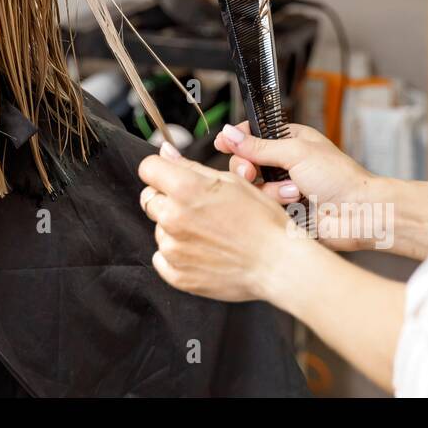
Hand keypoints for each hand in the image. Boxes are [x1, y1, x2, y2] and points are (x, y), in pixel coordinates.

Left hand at [138, 144, 310, 303]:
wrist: (279, 264)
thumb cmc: (262, 221)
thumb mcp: (231, 181)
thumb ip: (189, 166)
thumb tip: (165, 152)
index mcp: (184, 189)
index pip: (148, 168)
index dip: (160, 170)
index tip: (171, 176)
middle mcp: (172, 218)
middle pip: (149, 198)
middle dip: (167, 198)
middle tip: (196, 207)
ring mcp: (172, 249)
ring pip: (159, 228)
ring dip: (175, 227)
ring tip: (208, 233)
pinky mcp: (176, 274)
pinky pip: (162, 257)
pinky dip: (177, 254)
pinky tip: (203, 252)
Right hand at [215, 122, 375, 251]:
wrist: (360, 213)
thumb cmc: (340, 178)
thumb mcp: (296, 152)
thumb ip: (259, 146)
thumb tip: (229, 134)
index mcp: (290, 141)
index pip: (252, 134)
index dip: (236, 138)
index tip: (222, 143)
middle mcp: (284, 163)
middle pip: (245, 161)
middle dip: (247, 168)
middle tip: (251, 173)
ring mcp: (283, 187)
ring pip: (252, 187)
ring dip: (272, 189)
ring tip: (295, 192)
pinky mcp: (283, 210)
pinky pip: (263, 206)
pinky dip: (277, 205)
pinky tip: (296, 205)